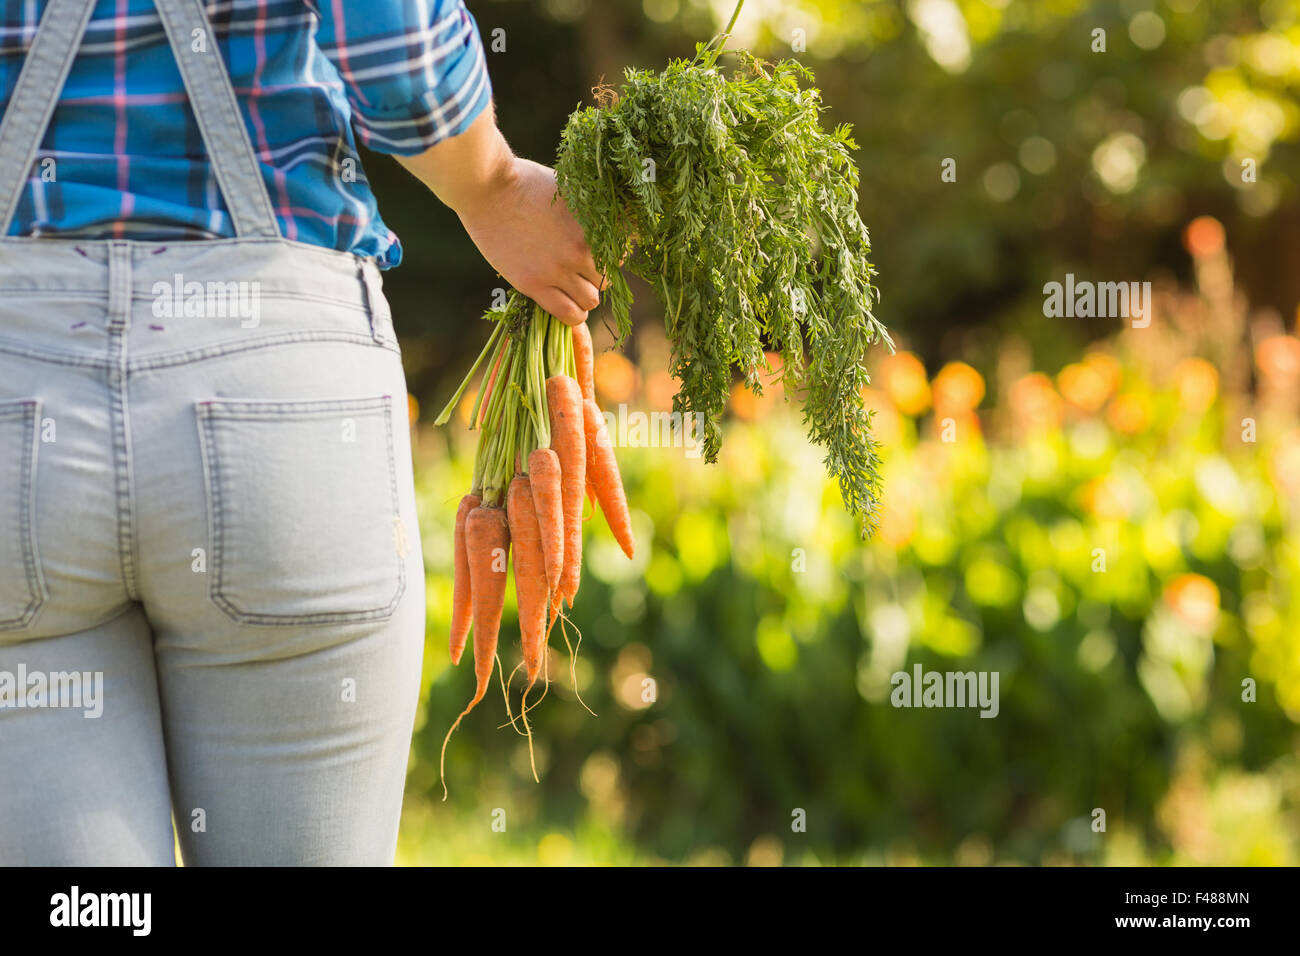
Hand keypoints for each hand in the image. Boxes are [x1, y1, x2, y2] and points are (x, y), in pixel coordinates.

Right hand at [394, 108, 604, 325]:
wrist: (487, 189)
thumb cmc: (526, 181)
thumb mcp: (568, 188)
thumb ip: (589, 210)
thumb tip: (613, 222)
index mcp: (592, 224)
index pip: (621, 254)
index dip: (608, 254)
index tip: (594, 253)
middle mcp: (581, 250)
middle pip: (606, 279)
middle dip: (595, 275)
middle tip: (579, 269)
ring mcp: (558, 269)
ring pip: (591, 300)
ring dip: (584, 295)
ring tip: (570, 286)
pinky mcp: (535, 284)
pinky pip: (570, 315)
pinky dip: (573, 314)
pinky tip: (566, 304)